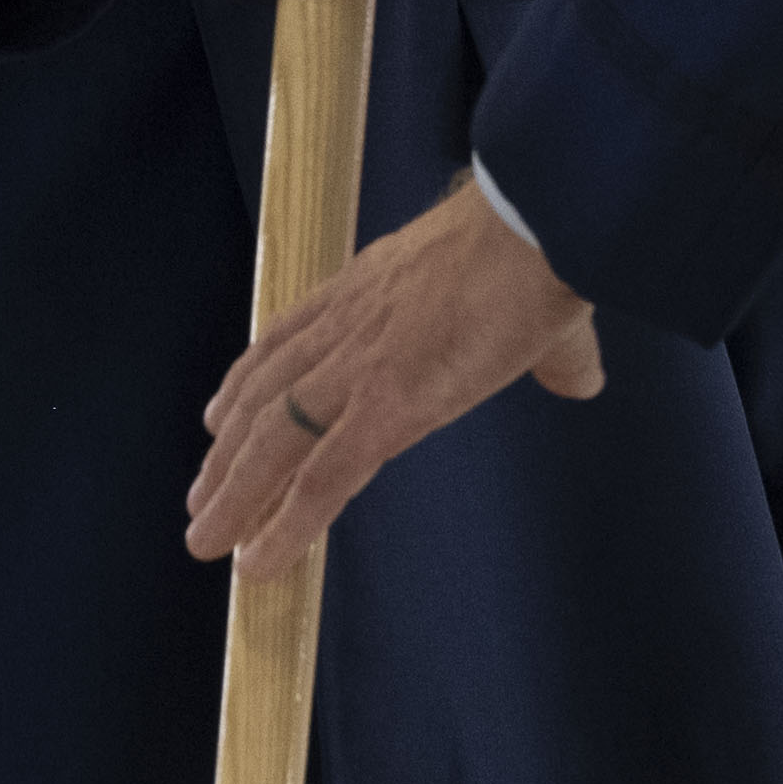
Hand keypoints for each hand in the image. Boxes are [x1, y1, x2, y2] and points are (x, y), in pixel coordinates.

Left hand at [188, 177, 598, 570]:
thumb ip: (551, 351)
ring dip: (235, 492)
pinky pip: (322, 476)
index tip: (219, 416)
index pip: (289, 339)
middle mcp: (350, 325)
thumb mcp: (531, 294)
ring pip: (274, 440)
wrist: (537, 222)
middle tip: (202, 496)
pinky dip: (286, 523)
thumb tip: (581, 378)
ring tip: (207, 538)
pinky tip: (259, 561)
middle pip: (265, 393)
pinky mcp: (389, 406)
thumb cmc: (542, 245)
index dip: (249, 382)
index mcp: (373, 287)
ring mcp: (363, 367)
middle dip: (228, 450)